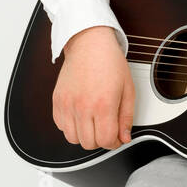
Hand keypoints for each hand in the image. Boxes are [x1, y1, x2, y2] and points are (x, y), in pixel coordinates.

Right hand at [53, 26, 135, 150]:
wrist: (89, 43)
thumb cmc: (109, 62)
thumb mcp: (128, 89)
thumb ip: (126, 117)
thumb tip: (124, 137)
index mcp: (103, 104)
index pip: (106, 141)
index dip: (114, 143)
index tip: (116, 137)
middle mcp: (83, 106)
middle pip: (89, 143)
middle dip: (100, 140)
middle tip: (106, 129)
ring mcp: (67, 104)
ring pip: (73, 138)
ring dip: (84, 135)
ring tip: (92, 123)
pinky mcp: (57, 100)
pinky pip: (60, 126)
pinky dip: (70, 126)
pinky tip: (80, 116)